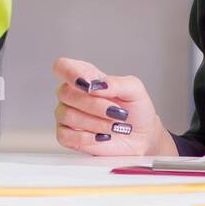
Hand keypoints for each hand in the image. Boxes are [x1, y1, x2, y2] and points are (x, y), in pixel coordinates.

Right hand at [51, 57, 174, 156]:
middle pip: (65, 93)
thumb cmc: (136, 109)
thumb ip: (115, 83)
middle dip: (94, 105)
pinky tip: (102, 137)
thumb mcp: (134, 89)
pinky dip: (87, 138)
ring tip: (114, 126)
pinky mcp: (67, 136)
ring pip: (67, 115)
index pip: (63, 66)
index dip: (69, 73)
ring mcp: (67, 115)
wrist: (142, 137)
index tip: (87, 85)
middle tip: (115, 112)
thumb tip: (95, 86)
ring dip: (95, 122)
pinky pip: (65, 136)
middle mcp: (73, 94)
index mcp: (86, 76)